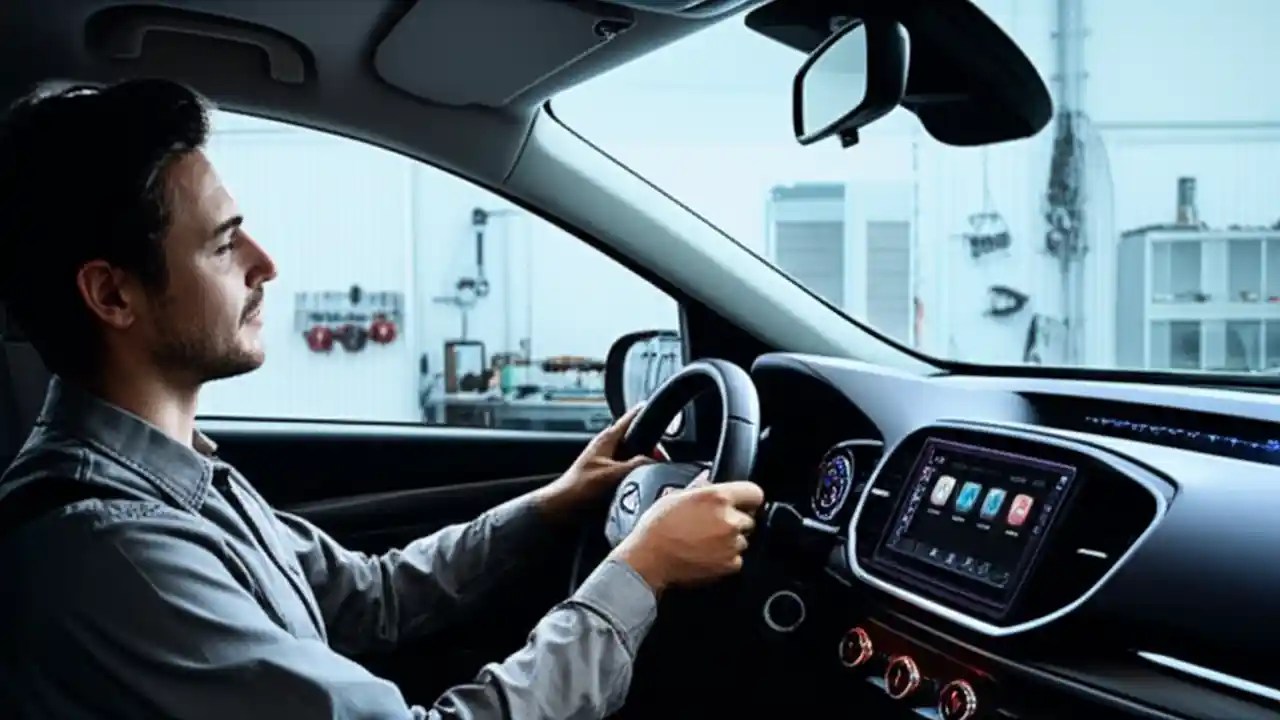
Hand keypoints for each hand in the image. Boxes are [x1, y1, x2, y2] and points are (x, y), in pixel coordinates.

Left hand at [534, 404, 652, 517]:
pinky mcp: (608, 476)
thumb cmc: (579, 488)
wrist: (563, 509)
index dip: (646, 413)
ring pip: (634, 456)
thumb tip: (656, 461)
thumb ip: (636, 465)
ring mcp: (608, 461)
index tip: (661, 411)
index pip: (631, 418)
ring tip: (656, 471)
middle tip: (664, 458)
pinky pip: (629, 470)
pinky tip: (643, 483)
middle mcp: (608, 447)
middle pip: (637, 439)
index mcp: (608, 439)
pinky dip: (638, 474)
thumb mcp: (612, 474)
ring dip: (645, 463)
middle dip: (652, 446)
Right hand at [611, 471, 764, 593]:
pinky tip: (706, 554)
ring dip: (731, 540)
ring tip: (706, 541)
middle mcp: (729, 520)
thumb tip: (708, 477)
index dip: (748, 498)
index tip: (743, 503)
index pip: (755, 493)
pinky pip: (737, 559)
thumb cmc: (656, 528)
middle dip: (736, 521)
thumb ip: (699, 486)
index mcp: (718, 497)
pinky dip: (726, 558)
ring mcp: (731, 544)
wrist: (648, 559)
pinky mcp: (730, 565)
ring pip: (743, 540)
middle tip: (714, 525)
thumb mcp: (675, 496)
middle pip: (750, 519)